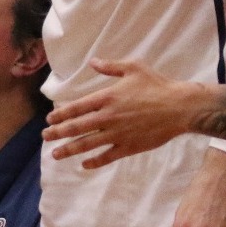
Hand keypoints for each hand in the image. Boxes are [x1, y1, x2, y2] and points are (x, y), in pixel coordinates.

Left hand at [43, 59, 206, 166]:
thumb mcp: (133, 68)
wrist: (180, 107)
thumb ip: (110, 66)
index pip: (76, 108)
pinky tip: (85, 165)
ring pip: (87, 144)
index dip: (60, 115)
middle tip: (45, 137)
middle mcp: (108, 117)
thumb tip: (93, 61)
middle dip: (58, 133)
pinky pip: (107, 156)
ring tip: (56, 154)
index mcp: (107, 97)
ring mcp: (117, 134)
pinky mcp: (129, 147)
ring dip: (70, 150)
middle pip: (76, 127)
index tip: (49, 119)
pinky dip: (95, 161)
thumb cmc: (157, 85)